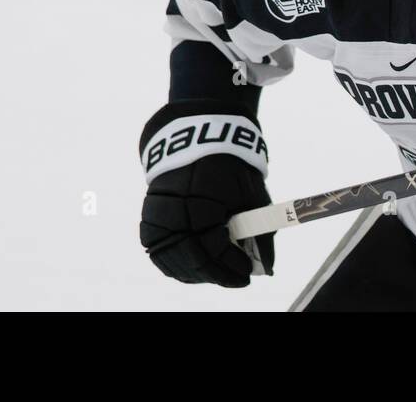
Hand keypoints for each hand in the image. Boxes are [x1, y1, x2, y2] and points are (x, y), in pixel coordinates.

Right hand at [140, 154, 274, 286]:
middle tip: (237, 279)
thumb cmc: (231, 165)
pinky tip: (194, 270)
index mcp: (202, 201)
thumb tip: (266, 266)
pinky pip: (157, 252)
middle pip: (193, 259)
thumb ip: (259, 231)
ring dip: (197, 274)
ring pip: (172, 260)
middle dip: (218, 274)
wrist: (197, 137)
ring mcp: (158, 214)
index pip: (215, 247)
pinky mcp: (149, 217)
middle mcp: (174, 210)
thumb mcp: (251, 193)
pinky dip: (175, 265)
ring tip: (218, 275)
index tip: (248, 272)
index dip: (232, 264)